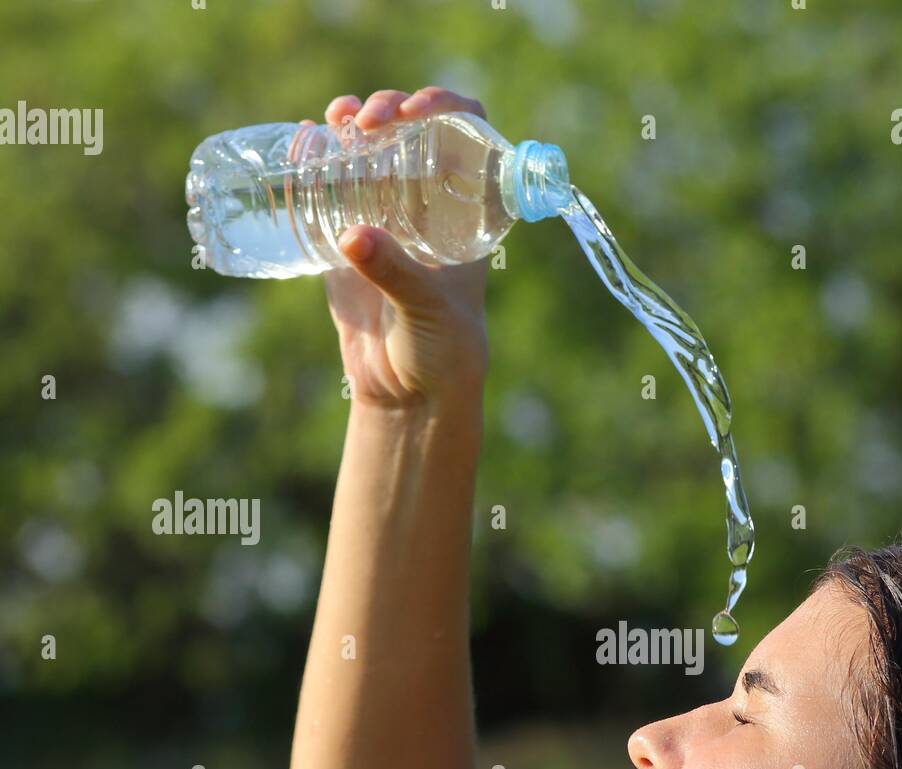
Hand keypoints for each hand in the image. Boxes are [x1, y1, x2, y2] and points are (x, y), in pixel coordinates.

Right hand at [321, 87, 489, 411]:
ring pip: (372, 151)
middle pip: (414, 133)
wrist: (409, 396)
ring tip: (333, 121)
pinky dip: (316, 158)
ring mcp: (388, 219)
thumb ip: (396, 274)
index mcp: (468, 215)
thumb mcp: (427, 311)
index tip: (417, 110)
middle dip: (389, 110)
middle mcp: (430, 207)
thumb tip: (353, 236)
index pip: (470, 137)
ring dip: (350, 124)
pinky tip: (301, 144)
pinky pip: (332, 185)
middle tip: (365, 121)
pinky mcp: (349, 238)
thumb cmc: (443, 354)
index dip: (447, 108)